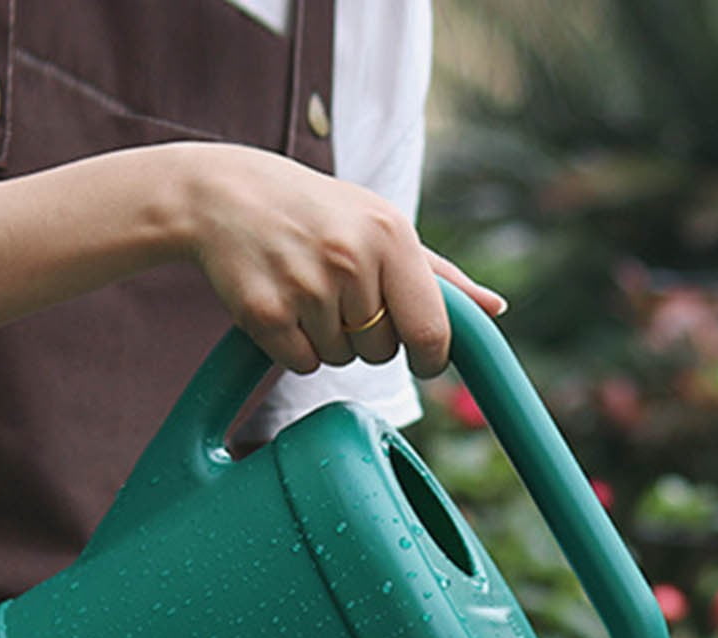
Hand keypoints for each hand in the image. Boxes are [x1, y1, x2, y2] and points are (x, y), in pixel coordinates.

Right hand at [170, 143, 504, 375]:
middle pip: (384, 352)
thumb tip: (496, 309)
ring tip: (305, 287)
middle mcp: (351, 259)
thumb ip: (440, 276)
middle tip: (339, 291)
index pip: (432, 331)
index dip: (431, 356)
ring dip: (328, 339)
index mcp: (390, 235)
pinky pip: (303, 363)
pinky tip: (281, 301)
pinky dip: (294, 346)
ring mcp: (306, 287)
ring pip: (342, 359)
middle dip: (368, 337)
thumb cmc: (318, 213)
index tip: (424, 357)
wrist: (221, 195)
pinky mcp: (266, 313)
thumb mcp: (382, 226)